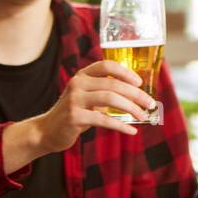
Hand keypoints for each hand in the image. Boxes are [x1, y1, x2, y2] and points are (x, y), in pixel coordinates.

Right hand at [32, 59, 158, 153]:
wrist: (47, 131)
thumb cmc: (74, 113)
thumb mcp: (87, 97)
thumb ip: (104, 92)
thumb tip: (136, 95)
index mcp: (82, 76)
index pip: (107, 66)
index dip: (125, 72)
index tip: (140, 83)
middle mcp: (77, 84)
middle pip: (113, 84)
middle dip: (136, 94)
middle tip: (150, 103)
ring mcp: (75, 100)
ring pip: (110, 99)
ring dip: (131, 108)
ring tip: (143, 116)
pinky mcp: (74, 117)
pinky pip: (104, 120)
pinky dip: (121, 126)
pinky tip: (131, 131)